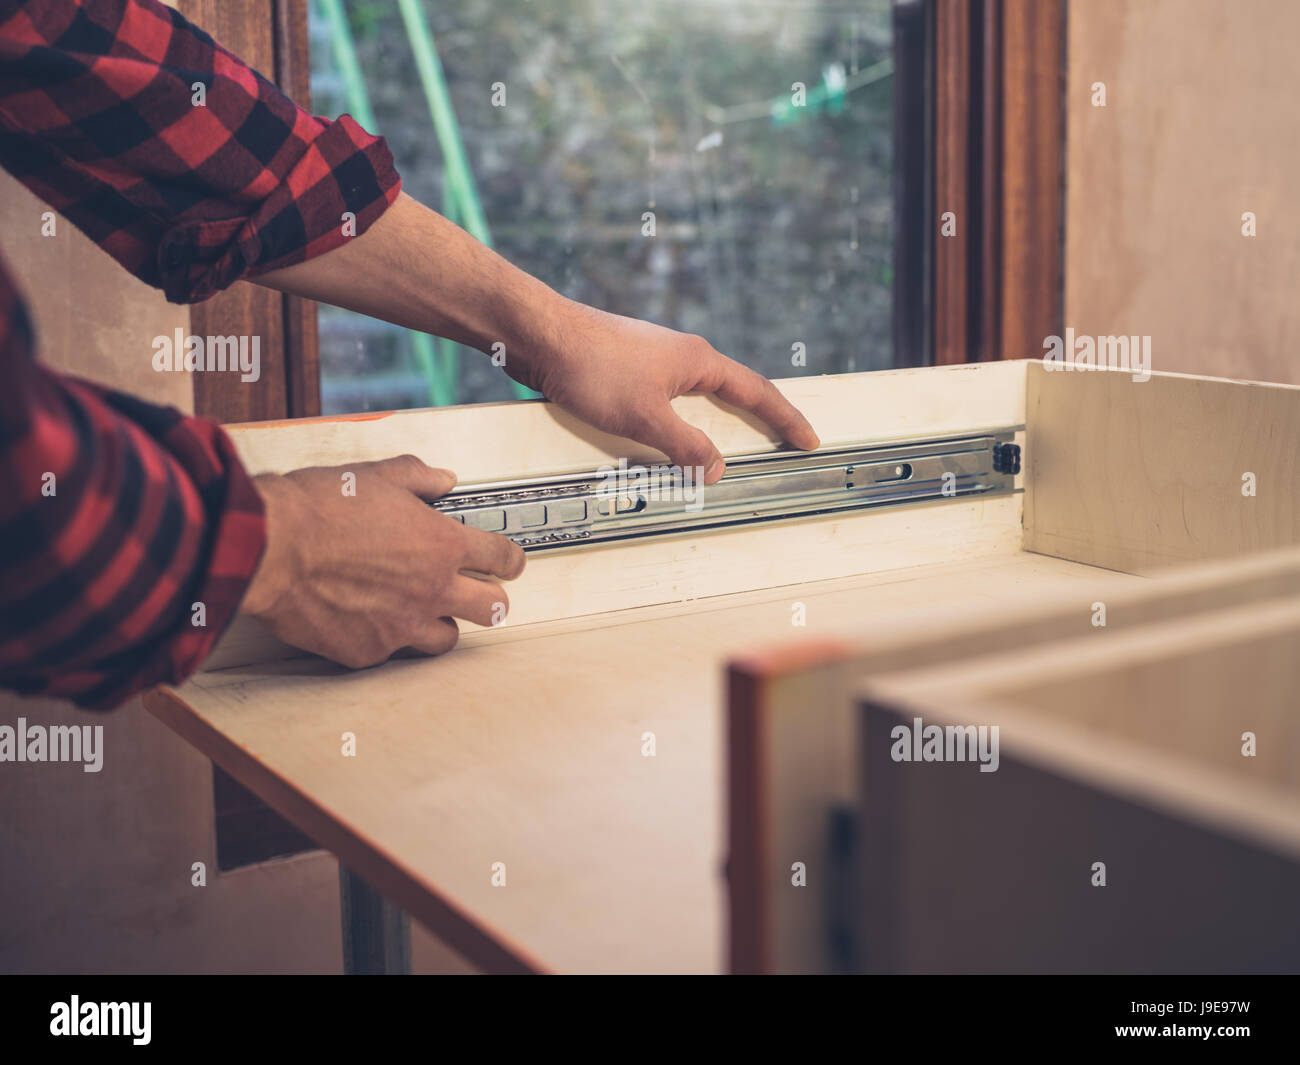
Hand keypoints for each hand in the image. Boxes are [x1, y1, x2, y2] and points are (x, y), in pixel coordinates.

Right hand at [241, 455, 524, 667]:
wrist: (269, 546)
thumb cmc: (319, 508)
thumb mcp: (378, 476)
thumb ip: (419, 479)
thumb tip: (442, 480)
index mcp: (442, 546)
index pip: (502, 559)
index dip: (510, 560)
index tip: (509, 562)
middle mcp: (432, 591)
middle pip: (492, 609)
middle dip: (490, 599)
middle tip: (480, 592)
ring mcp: (402, 626)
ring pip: (447, 639)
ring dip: (442, 624)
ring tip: (424, 610)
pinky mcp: (368, 651)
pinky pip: (392, 651)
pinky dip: (386, 637)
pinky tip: (369, 620)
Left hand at [254, 195, 820, 483]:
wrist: (538, 334)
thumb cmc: (590, 366)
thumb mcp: (644, 417)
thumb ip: (683, 446)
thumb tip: (716, 469)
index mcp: (698, 361)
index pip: (756, 393)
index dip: (785, 419)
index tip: (809, 440)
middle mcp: (682, 354)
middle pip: (730, 392)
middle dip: (756, 420)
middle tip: (780, 444)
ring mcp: (653, 359)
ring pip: (693, 398)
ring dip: (708, 425)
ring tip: (720, 453)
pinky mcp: (625, 367)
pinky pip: (664, 400)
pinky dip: (675, 423)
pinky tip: (661, 439)